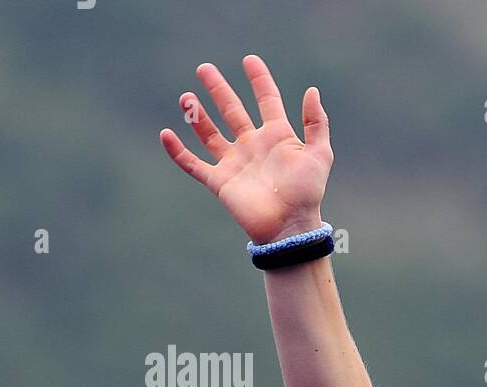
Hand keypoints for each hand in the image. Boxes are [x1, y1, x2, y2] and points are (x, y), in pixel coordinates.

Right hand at [159, 54, 332, 244]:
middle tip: (204, 68)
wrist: (290, 225)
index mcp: (277, 137)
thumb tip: (312, 91)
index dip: (260, 81)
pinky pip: (193, 164)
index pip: (267, 101)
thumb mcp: (319, 155)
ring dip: (197, 115)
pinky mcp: (220, 181)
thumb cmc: (307, 192)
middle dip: (219, 90)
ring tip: (187, 97)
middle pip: (232, 111)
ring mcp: (235, 163)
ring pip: (210, 134)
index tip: (249, 60)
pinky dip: (178, 151)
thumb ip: (316, 123)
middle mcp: (253, 146)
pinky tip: (166, 134)